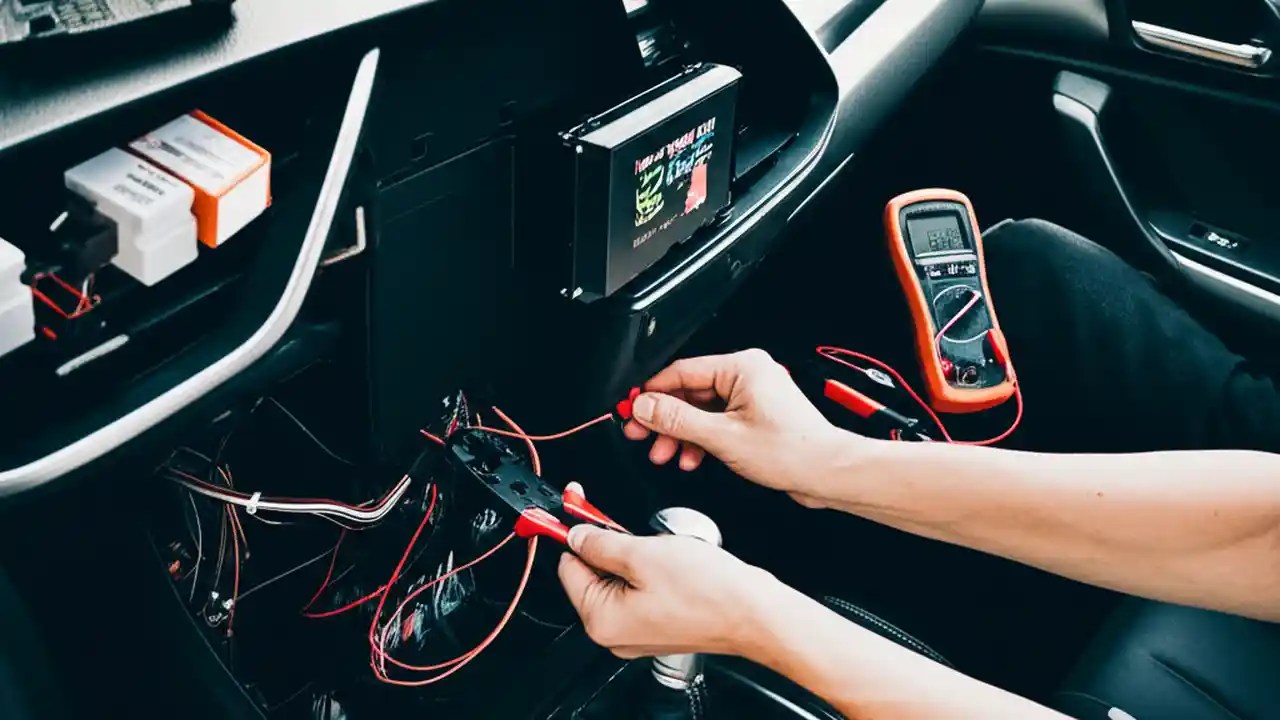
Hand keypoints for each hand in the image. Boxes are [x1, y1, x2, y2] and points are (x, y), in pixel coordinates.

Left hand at [557, 525, 777, 658]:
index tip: (576, 506)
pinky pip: (640, 590)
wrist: (755, 613)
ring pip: (618, 580)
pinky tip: (671, 565)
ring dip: (632, 557)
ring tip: (661, 552)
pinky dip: (648, 571)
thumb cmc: (709, 592)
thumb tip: (576, 534)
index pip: (567, 566)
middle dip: (607, 546)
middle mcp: (615, 633)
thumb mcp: (643, 554)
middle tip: (629, 528)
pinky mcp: (659, 625)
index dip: (573, 531)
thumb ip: (601, 542)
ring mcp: (638, 632)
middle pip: (591, 574)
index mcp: (601, 620)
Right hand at [624, 349, 849, 493]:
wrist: (826, 473)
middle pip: (690, 392)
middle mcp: (748, 375)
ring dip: (681, 434)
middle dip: (665, 419)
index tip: (631, 409)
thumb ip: (677, 419)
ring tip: (665, 453)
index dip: (652, 393)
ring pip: (701, 410)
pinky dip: (701, 439)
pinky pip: (717, 421)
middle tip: (640, 435)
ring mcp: (752, 395)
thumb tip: (646, 407)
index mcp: (743, 366)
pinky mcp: (755, 415)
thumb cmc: (792, 451)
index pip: (682, 371)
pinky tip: (691, 457)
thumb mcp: (722, 436)